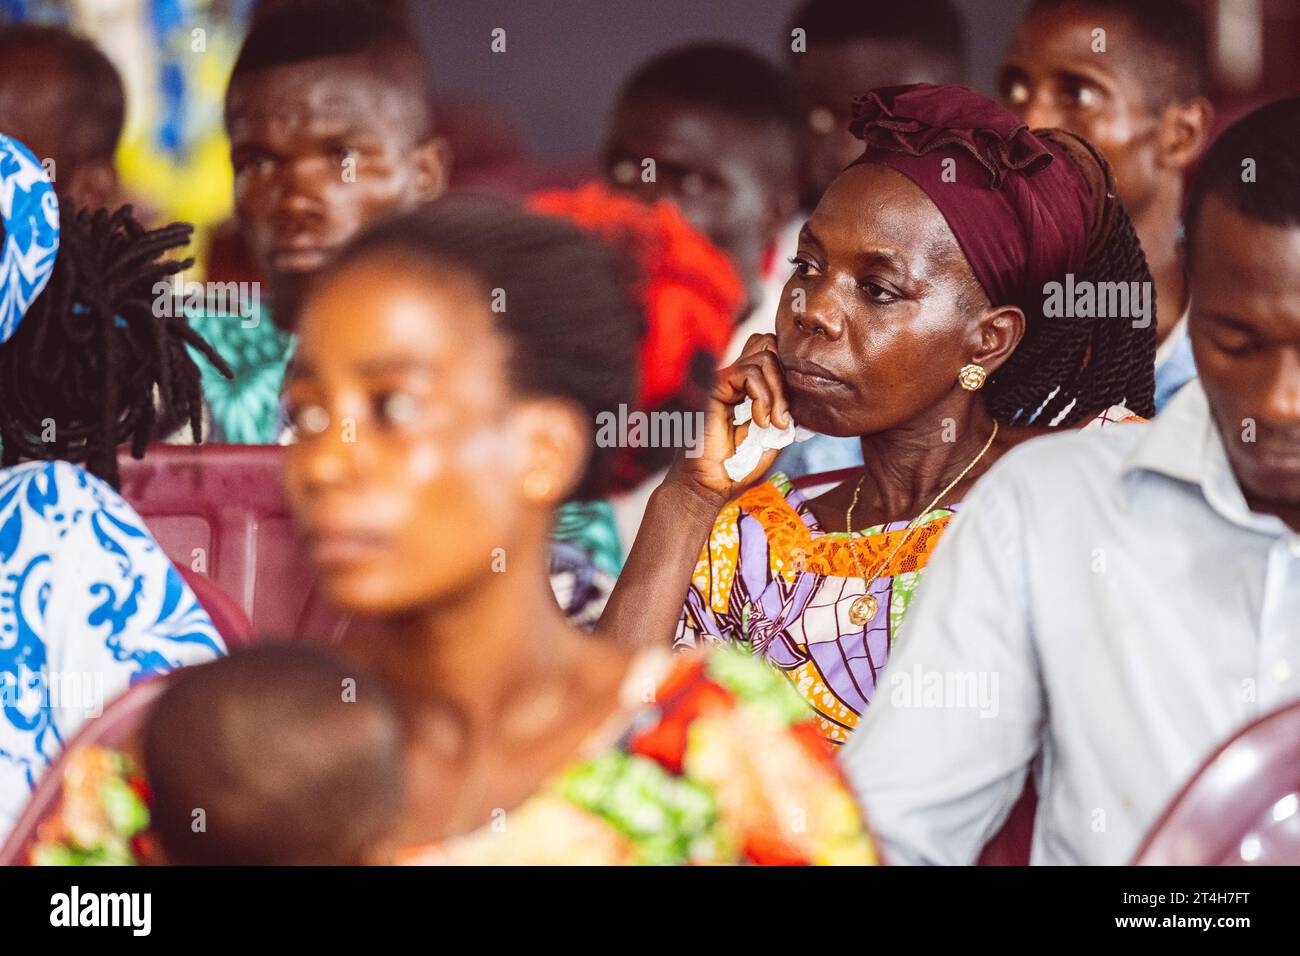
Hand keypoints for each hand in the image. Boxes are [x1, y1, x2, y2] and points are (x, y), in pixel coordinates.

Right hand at [668, 333, 791, 506]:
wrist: (708, 485)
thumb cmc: (736, 467)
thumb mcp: (773, 438)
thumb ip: (785, 412)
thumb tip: (807, 394)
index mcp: (746, 386)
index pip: (773, 354)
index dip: (788, 375)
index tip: (790, 413)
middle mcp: (734, 378)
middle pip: (769, 344)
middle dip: (786, 378)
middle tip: (784, 417)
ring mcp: (723, 380)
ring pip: (764, 355)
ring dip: (777, 392)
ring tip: (773, 422)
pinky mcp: (713, 388)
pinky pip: (748, 373)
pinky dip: (762, 397)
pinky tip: (760, 422)